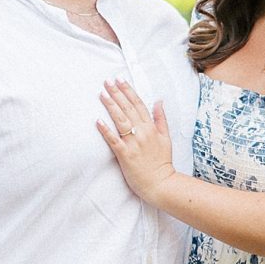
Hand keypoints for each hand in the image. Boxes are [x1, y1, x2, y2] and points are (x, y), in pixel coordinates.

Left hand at [97, 79, 174, 204]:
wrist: (161, 183)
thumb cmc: (162, 162)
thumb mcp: (166, 138)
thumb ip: (161, 119)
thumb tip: (159, 101)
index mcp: (151, 128)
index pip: (138, 104)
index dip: (128, 91)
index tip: (120, 79)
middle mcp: (142, 133)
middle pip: (128, 109)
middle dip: (117, 93)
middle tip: (106, 81)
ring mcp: (133, 143)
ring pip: (121, 120)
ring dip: (111, 106)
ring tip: (102, 94)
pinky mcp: (125, 155)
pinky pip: (113, 140)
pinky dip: (106, 130)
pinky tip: (98, 120)